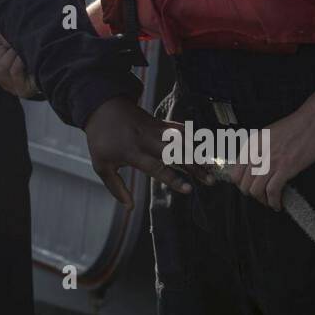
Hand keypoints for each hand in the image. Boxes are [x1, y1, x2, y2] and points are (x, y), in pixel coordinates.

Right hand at [0, 32, 37, 98]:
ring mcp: (12, 88)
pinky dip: (18, 59)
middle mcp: (2, 82)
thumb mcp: (1, 39)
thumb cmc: (24, 44)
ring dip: (10, 54)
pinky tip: (24, 58)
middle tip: (9, 49)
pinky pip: (13, 71)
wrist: (47, 48)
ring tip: (18, 52)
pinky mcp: (23, 90)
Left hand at [84, 96, 212, 207]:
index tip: (189, 190)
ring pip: (181, 140)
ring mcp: (155, 129)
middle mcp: (147, 140)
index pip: (157, 168)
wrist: (101, 107)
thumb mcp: (101, 165)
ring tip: (212, 166)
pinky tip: (205, 146)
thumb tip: (129, 207)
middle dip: (194, 166)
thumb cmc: (101, 139)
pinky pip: (179, 128)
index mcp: (133, 152)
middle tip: (210, 180)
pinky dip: (192, 136)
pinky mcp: (159, 123)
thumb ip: (116, 187)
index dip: (173, 179)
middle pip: (175, 153)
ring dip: (198, 152)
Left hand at [224, 93, 314, 210]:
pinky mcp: (286, 167)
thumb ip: (261, 149)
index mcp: (252, 143)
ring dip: (262, 200)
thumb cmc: (298, 125)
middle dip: (252, 194)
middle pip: (243, 183)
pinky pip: (272, 190)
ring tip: (271, 202)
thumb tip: (257, 165)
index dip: (242, 183)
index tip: (251, 187)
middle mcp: (257, 152)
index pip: (235, 171)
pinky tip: (278, 204)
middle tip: (262, 196)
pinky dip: (274, 201)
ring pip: (255, 189)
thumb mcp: (270, 134)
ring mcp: (271, 160)